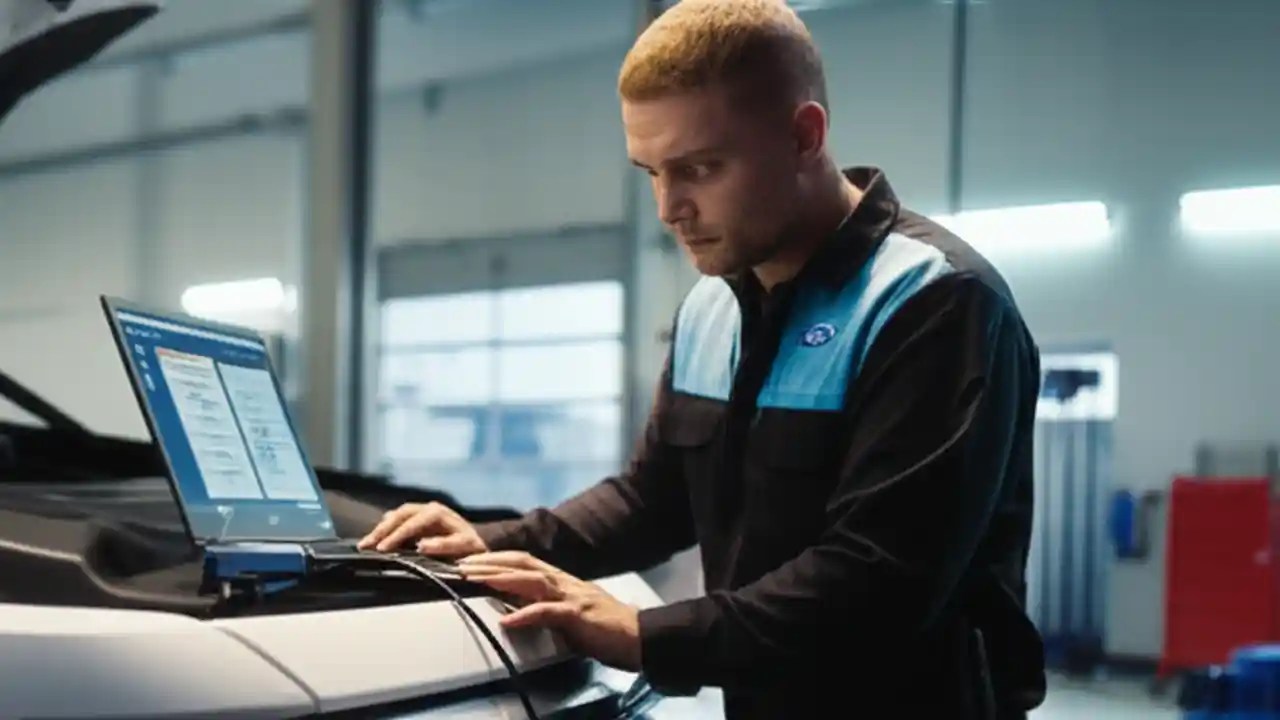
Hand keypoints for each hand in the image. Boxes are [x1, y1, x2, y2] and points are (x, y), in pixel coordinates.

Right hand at [357, 502, 488, 556]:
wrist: (481, 540)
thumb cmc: (473, 545)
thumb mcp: (464, 546)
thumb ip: (444, 546)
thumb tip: (422, 546)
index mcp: (437, 513)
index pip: (411, 523)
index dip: (396, 535)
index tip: (382, 548)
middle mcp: (428, 508)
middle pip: (399, 515)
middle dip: (381, 530)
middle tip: (365, 545)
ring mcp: (423, 511)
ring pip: (396, 515)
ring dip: (381, 528)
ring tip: (366, 543)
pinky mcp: (420, 518)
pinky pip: (399, 520)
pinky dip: (387, 528)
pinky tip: (378, 538)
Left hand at [457, 551, 641, 671]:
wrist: (640, 637)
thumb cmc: (604, 628)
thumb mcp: (566, 614)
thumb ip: (542, 607)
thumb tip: (513, 609)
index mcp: (560, 581)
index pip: (521, 561)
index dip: (494, 559)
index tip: (467, 561)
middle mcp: (563, 582)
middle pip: (521, 563)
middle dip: (489, 562)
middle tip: (460, 563)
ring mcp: (571, 596)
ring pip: (531, 579)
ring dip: (500, 578)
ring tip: (475, 579)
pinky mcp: (578, 615)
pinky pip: (548, 612)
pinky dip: (525, 615)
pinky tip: (507, 620)